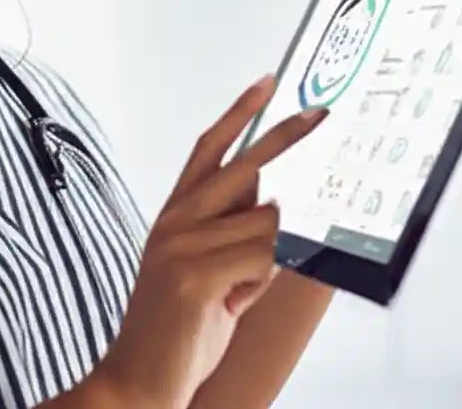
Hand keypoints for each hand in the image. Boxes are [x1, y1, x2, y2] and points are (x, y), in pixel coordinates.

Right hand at [93, 75, 327, 408]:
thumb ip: (232, 232)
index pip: (207, 148)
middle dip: (290, 140)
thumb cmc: (179, 329)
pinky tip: (234, 305)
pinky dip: (261, 283)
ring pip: (266, 226)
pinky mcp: (194, 275)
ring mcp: (181, 245)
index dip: (239, 114)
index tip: (267, 83)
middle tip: (323, 115)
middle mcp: (174, 221)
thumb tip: (283, 201)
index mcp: (174, 215)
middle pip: (244, 164)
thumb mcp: (205, 270)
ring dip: (270, 262)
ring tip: (236, 295)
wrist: (138, 379)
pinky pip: (262, 260)